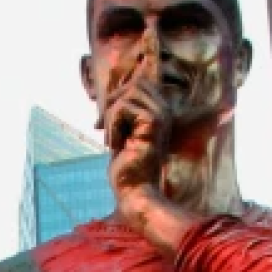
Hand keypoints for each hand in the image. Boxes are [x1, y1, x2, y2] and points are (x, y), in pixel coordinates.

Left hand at [105, 76, 171, 209]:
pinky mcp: (152, 122)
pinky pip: (121, 107)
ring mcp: (161, 115)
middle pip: (134, 83)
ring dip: (111, 116)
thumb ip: (121, 109)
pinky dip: (112, 126)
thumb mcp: (122, 130)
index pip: (140, 81)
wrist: (134, 190)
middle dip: (113, 102)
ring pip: (127, 93)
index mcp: (161, 111)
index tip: (106, 120)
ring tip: (113, 138)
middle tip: (105, 127)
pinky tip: (116, 144)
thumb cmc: (127, 164)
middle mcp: (165, 110)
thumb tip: (109, 91)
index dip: (118, 95)